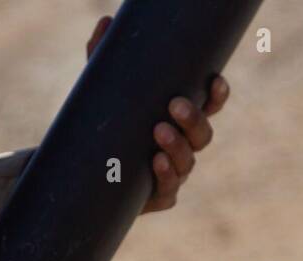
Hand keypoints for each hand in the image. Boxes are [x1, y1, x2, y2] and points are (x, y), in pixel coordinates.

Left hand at [85, 16, 229, 213]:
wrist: (86, 175)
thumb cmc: (106, 126)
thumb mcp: (103, 90)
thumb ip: (103, 57)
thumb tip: (106, 22)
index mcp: (180, 120)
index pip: (209, 106)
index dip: (217, 95)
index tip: (214, 80)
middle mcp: (183, 147)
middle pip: (203, 135)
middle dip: (193, 119)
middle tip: (174, 104)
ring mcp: (174, 173)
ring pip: (188, 162)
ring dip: (177, 147)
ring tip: (158, 130)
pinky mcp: (158, 196)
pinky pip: (168, 189)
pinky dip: (165, 176)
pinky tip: (156, 163)